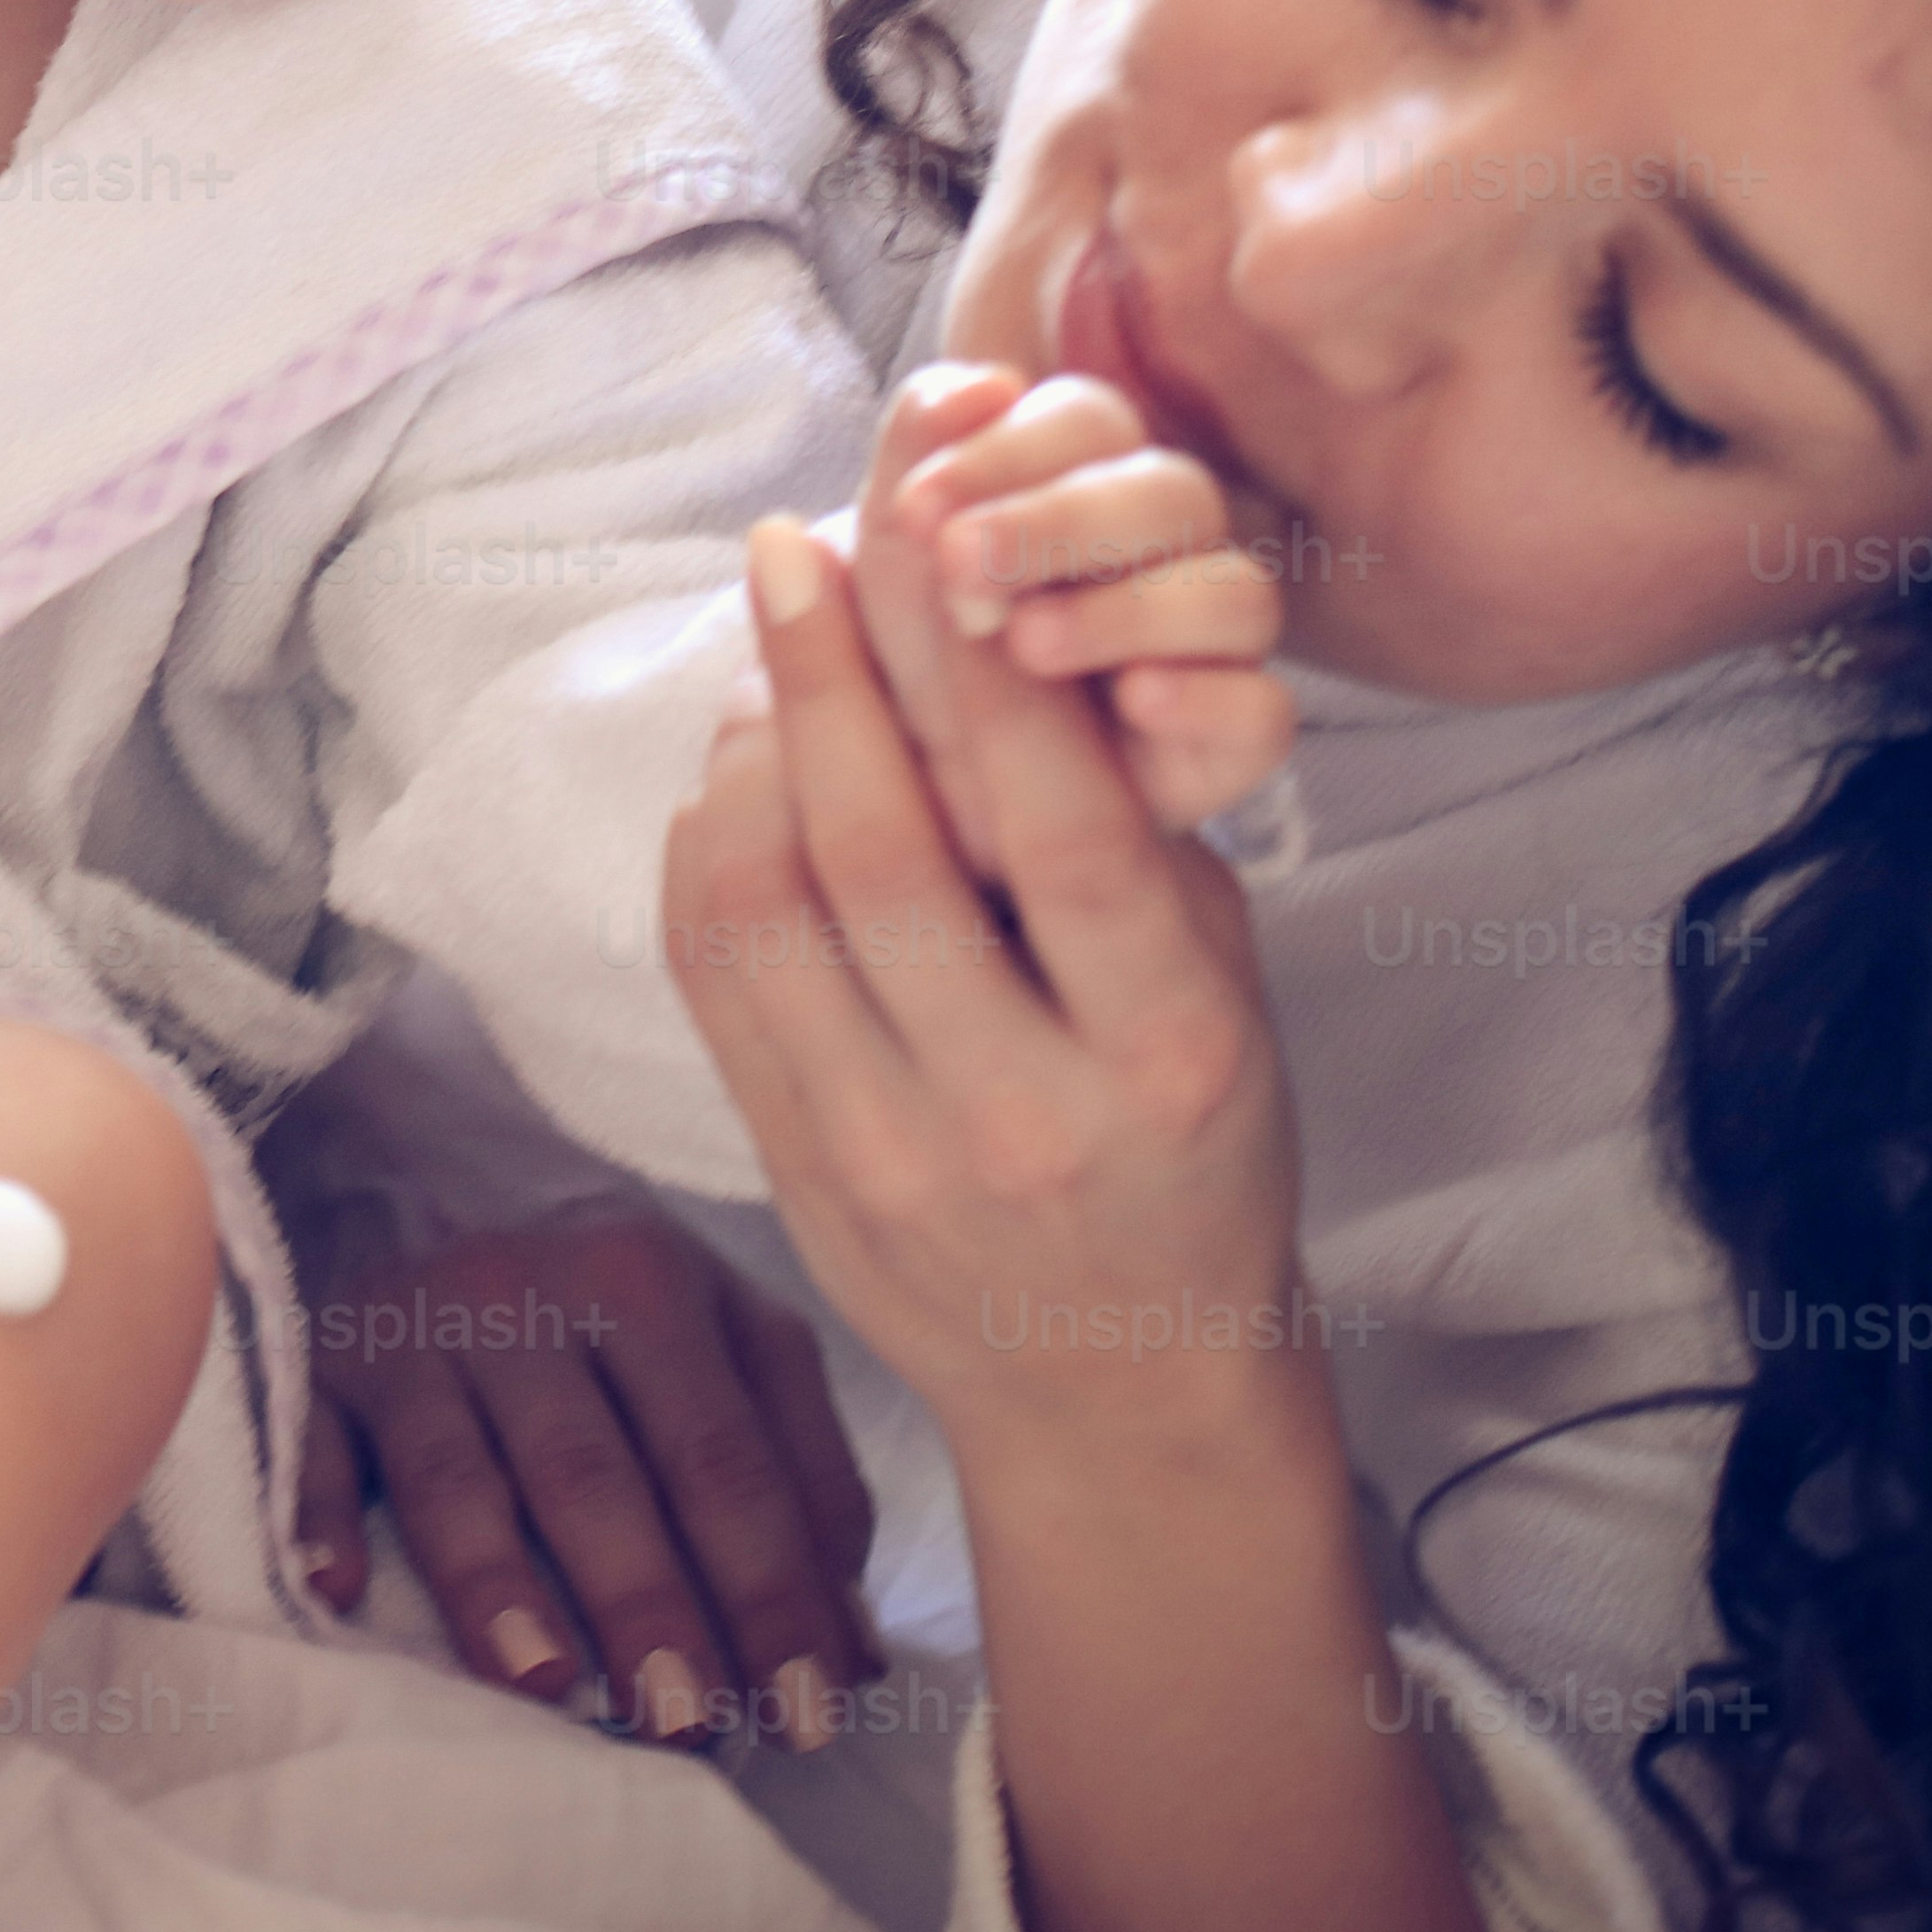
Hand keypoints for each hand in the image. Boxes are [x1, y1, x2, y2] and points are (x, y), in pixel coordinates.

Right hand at [290, 1195, 884, 1747]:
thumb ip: (798, 1474)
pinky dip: (320, 1515)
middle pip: (597, 1471)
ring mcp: (413, 1323)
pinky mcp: (318, 1356)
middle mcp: (530, 1292)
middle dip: (650, 1604)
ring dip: (499, 1584)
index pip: (728, 1460)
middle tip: (690, 1726)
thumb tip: (853, 1653)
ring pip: (457, 1471)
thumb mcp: (721, 1341)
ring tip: (549, 1688)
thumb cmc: (601, 1297)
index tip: (812, 1714)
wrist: (421, 1164)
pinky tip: (338, 1592)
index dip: (775, 1591)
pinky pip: (309, 1442)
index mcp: (653, 1284)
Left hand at [666, 501, 1326, 1507]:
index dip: (986, 675)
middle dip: (823, 675)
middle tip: (791, 549)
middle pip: (879, 855)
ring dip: (748, 753)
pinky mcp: (793, 1179)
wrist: (1125, 1387)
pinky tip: (735, 782)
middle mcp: (1021, 1112)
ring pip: (762, 910)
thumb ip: (1133, 844)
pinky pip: (712, 979)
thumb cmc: (1194, 1149)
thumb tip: (996, 641)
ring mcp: (888, 1160)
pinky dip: (706, 853)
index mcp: (1168, 1053)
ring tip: (766, 659)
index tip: (936, 543)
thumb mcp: (1224, 995)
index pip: (1064, 832)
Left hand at [858, 360, 1292, 826]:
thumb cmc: (911, 647)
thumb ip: (920, 451)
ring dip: (1127, 609)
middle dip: (1061, 520)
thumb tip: (977, 384)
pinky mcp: (1228, 740)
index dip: (1007, 448)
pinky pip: (1265, 712)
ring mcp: (1209, 646)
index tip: (918, 506)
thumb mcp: (893, 550)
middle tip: (959, 564)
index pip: (1089, 418)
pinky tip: (1133, 700)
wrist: (912, 790)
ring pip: (1237, 594)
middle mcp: (1164, 550)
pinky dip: (1205, 698)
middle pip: (1174, 492)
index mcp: (1083, 476)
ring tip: (1024, 644)